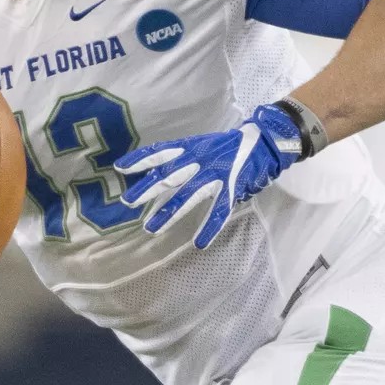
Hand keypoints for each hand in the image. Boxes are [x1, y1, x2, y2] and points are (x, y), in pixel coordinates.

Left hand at [115, 103, 303, 249]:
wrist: (263, 141)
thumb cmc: (227, 146)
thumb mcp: (200, 146)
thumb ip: (181, 161)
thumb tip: (155, 176)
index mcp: (192, 148)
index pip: (161, 152)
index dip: (141, 159)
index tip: (121, 168)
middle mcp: (200, 160)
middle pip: (169, 176)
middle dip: (148, 190)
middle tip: (128, 203)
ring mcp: (216, 175)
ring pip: (189, 196)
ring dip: (169, 213)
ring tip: (152, 228)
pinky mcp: (232, 189)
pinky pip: (219, 210)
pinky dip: (209, 227)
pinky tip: (199, 243)